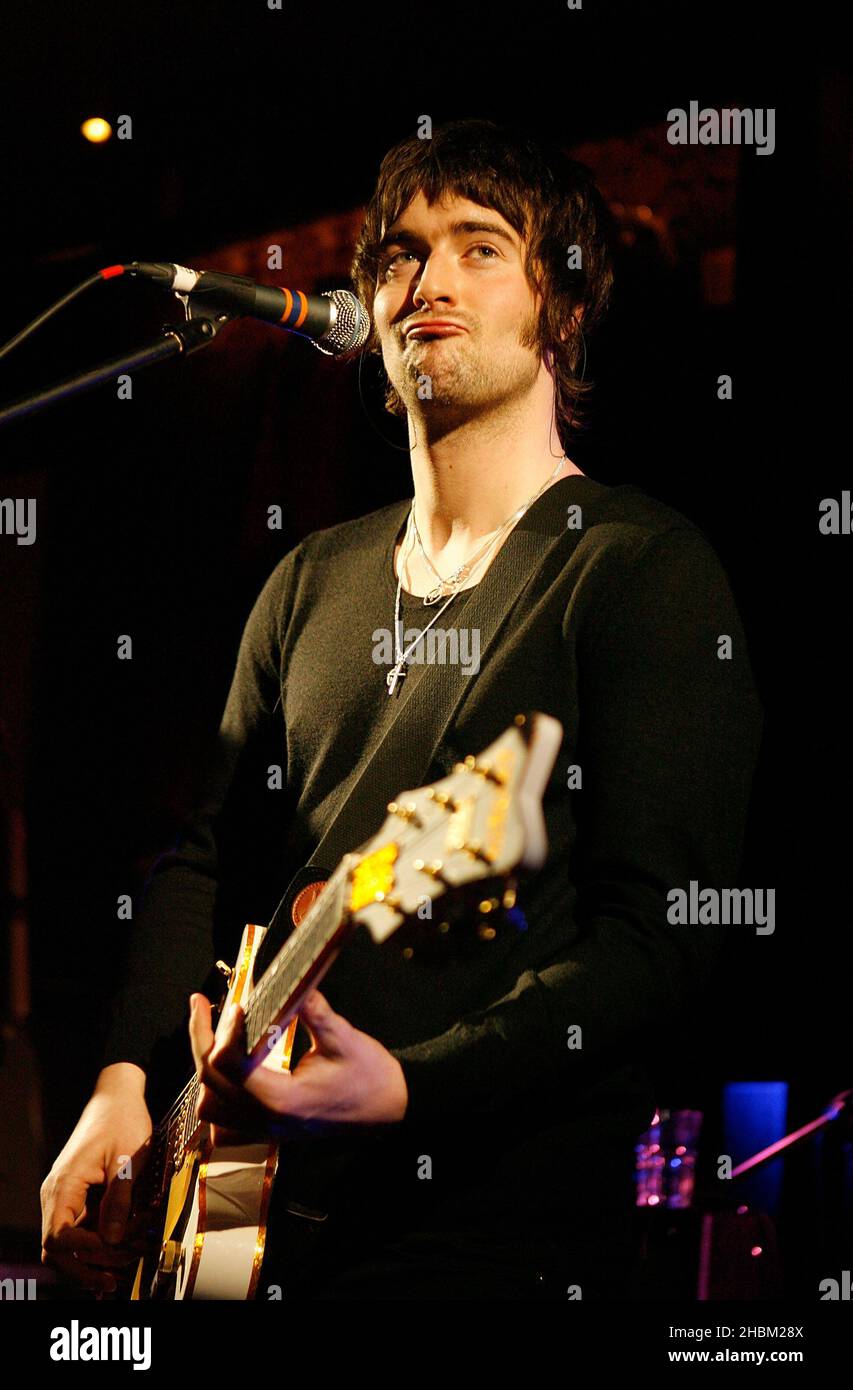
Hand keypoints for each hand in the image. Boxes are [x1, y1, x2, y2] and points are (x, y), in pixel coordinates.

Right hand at [41, 1073, 151, 1294]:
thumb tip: (114, 1240)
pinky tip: (119, 1251)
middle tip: (115, 1279)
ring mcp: (65, 1197)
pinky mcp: (76, 1197)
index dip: (87, 1251)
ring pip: (66, 1245)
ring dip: (91, 1259)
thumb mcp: (128, 1160)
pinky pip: (78, 1229)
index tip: (117, 1249)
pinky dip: (95, 1244)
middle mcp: (57, 1194)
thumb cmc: (122, 1120)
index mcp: (64, 1185)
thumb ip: (119, 1201)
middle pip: (55, 1250)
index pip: (60, 1237)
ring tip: (121, 1268)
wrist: (116, 1096)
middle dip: (84, 1268)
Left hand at [188, 990, 408, 1140]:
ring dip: (205, 1072)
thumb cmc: (371, 1077)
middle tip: (201, 1005)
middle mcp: (268, 1120)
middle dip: (201, 1039)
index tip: (236, 1002)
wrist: (390, 1111)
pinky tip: (227, 1077)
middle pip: (210, 1084)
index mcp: (282, 1098)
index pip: (230, 1065)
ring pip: (210, 1109)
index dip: (225, 1030)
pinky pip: (225, 1128)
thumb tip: (291, 980)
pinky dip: (217, 1102)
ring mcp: (267, 1130)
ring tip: (212, 1036)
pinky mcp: (270, 1133)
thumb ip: (312, 1009)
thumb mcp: (344, 1038)